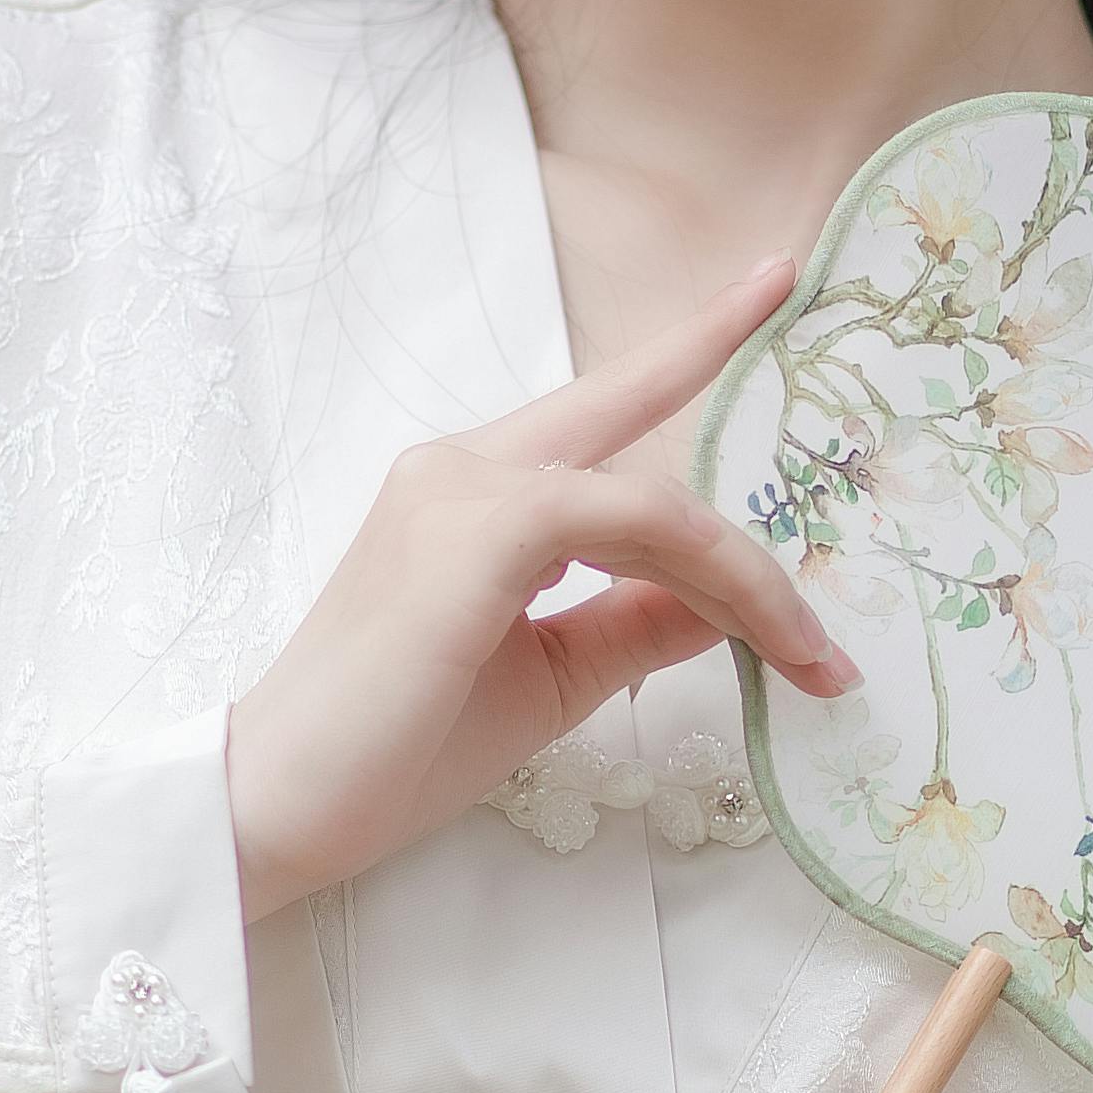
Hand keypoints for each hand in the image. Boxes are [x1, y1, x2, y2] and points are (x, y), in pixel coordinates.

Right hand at [225, 270, 858, 924]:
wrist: (282, 807)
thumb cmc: (396, 751)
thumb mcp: (550, 678)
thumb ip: (635, 625)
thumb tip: (731, 600)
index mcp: (470, 496)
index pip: (598, 410)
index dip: (684, 348)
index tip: (766, 284)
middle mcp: (462, 467)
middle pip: (633, 424)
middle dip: (727, 410)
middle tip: (806, 445)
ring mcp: (463, 487)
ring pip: (656, 498)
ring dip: (746, 578)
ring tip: (810, 655)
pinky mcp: (478, 528)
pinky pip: (638, 524)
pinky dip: (712, 574)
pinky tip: (757, 630)